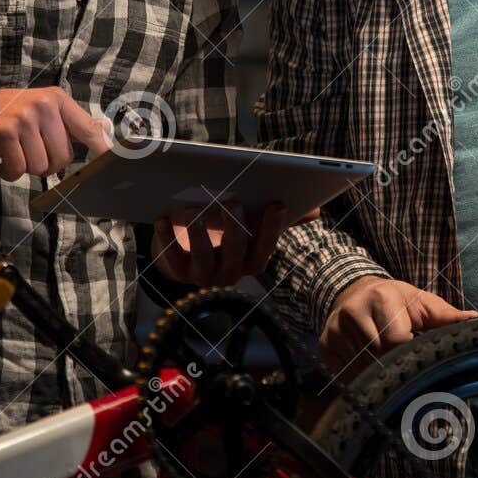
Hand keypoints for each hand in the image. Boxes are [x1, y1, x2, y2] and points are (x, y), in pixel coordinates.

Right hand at [0, 86, 111, 179]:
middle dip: (45, 164)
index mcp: (56, 99)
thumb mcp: (37, 110)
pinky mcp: (7, 131)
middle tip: (28, 151)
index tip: (114, 161)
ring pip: (41, 166)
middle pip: (63, 158)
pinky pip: (18, 170)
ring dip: (25, 167)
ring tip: (13, 150)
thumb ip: (64, 126)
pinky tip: (1, 156)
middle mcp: (44, 105)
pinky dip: (9, 171)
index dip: (102, 149)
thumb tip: (99, 138)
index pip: (87, 128)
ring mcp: (25, 117)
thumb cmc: (3, 112)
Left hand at [152, 202, 290, 286]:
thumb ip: (277, 218)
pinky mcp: (178, 272)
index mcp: (251, 260)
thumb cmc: (224, 234)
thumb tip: (315, 209)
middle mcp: (230, 272)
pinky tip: (162, 220)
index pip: (266, 247)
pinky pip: (172, 260)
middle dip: (235, 227)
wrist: (185, 256)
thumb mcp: (251, 226)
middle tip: (232, 202)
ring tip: (194, 210)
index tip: (277, 204)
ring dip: (199, 233)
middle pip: (236, 252)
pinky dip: (166, 239)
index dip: (272, 228)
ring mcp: (203, 275)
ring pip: (203, 258)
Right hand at [320, 276, 477, 380]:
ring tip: (387, 364)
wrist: (356, 293)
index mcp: (382, 298)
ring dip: (379, 374)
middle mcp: (354, 311)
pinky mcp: (325, 346)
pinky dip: (361, 377)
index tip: (416, 359)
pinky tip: (368, 367)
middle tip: (404, 366)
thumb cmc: (397, 301)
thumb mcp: (422, 303)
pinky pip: (346, 375)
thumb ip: (448, 316)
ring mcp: (335, 330)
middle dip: (394, 366)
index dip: (409, 354)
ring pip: (363, 370)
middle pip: (379, 358)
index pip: (396, 341)